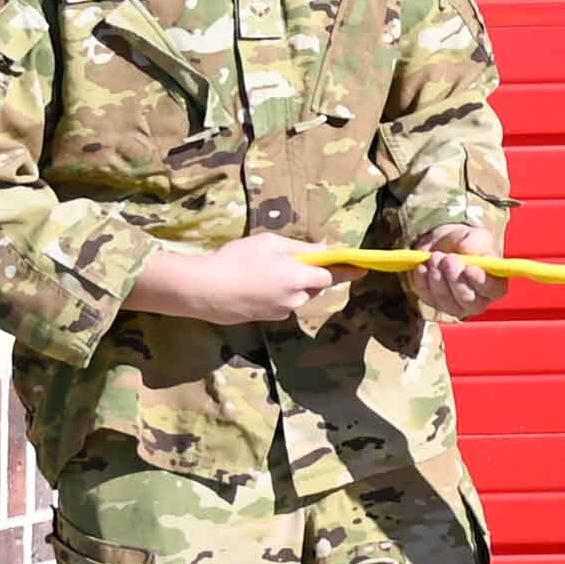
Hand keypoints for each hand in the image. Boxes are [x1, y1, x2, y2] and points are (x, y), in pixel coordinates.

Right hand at [128, 230, 337, 326]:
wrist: (202, 289)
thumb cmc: (236, 260)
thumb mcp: (269, 244)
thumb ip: (300, 248)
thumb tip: (325, 249)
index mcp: (300, 277)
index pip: (332, 275)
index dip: (346, 270)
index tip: (362, 268)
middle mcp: (296, 298)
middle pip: (314, 286)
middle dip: (307, 276)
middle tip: (285, 262)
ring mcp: (281, 311)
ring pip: (296, 296)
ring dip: (289, 286)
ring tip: (260, 274)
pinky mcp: (266, 320)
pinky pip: (279, 305)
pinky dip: (273, 296)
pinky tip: (252, 287)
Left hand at [409, 225, 507, 320]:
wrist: (443, 244)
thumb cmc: (466, 243)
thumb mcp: (476, 236)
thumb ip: (475, 244)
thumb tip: (469, 252)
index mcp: (494, 284)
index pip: (493, 290)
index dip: (481, 281)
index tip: (469, 267)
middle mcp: (477, 300)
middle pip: (467, 300)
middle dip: (454, 279)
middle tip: (447, 259)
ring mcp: (454, 305)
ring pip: (444, 300)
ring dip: (437, 277)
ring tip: (435, 257)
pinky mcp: (433, 302)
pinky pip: (426, 296)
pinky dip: (422, 280)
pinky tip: (423, 266)